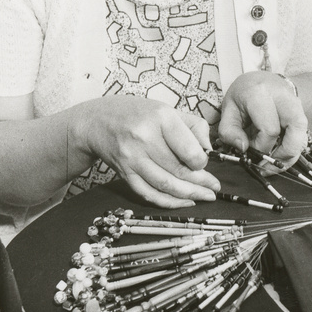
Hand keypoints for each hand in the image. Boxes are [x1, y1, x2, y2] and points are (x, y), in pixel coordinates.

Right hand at [75, 95, 219, 206]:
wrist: (98, 121)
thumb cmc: (138, 114)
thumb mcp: (168, 110)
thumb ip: (194, 127)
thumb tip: (209, 151)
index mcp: (161, 118)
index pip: (189, 150)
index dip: (202, 163)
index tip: (205, 164)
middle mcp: (144, 138)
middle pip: (179, 170)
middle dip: (201, 183)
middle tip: (214, 188)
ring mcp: (132, 158)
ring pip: (166, 185)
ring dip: (189, 195)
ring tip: (205, 197)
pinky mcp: (124, 173)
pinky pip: (149, 194)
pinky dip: (168, 202)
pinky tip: (183, 202)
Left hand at [217, 72, 307, 170]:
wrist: (262, 80)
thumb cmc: (243, 95)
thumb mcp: (228, 108)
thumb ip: (229, 131)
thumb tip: (243, 149)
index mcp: (261, 93)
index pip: (269, 130)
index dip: (260, 146)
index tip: (248, 149)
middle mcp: (285, 98)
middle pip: (293, 134)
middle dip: (279, 155)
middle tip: (263, 164)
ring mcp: (297, 106)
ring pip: (302, 139)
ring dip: (287, 158)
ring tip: (271, 166)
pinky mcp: (302, 115)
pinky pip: (302, 141)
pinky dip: (291, 154)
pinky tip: (278, 159)